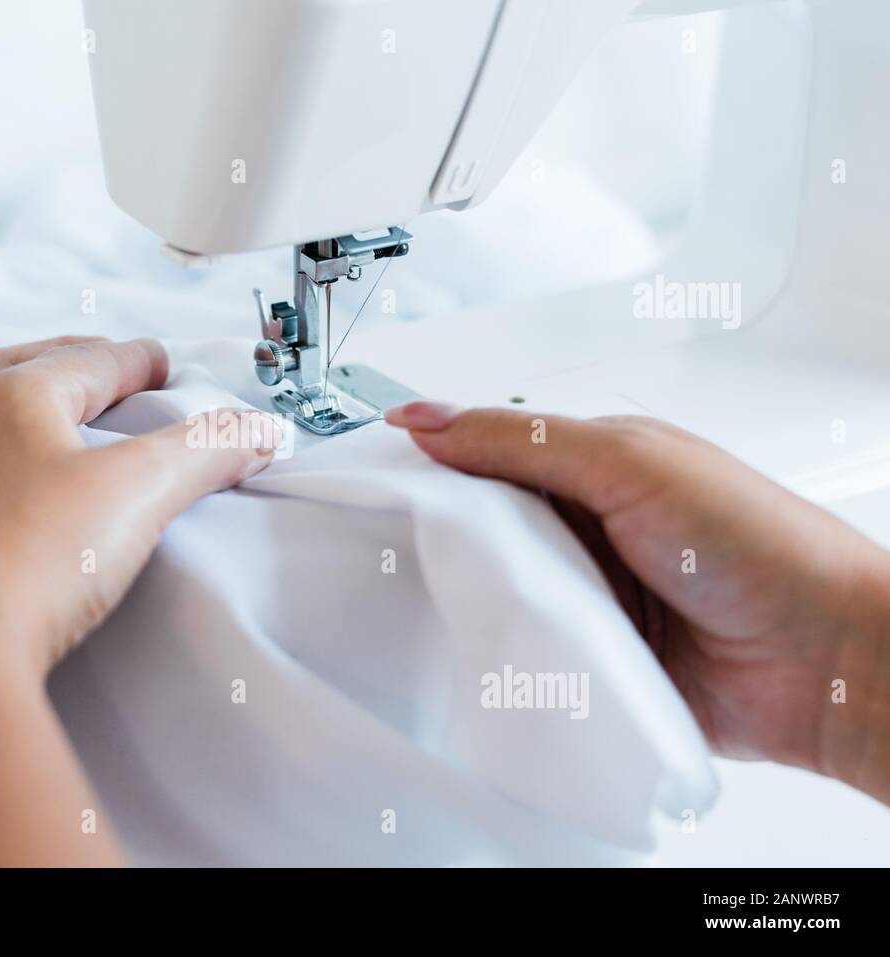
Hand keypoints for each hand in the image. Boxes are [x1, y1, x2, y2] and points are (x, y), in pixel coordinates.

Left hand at [0, 337, 280, 864]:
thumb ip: (205, 450)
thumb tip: (258, 430)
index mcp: (13, 398)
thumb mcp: (141, 489)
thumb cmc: (35, 555)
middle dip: (65, 362)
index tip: (164, 363)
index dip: (136, 361)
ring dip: (6, 401)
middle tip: (104, 368)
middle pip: (14, 370)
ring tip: (38, 409)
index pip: (89, 361)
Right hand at [387, 401, 889, 803]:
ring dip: (480, 600)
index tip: (376, 477)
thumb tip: (432, 419)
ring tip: (445, 600)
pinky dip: (507, 655)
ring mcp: (590, 597)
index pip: (489, 453)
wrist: (826, 659)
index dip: (433, 461)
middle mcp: (588, 531)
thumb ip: (526, 439)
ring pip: (498, 594)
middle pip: (484, 528)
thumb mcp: (630, 463)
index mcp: (594, 466)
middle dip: (446, 538)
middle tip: (400, 546)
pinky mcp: (593, 662)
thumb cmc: (759, 545)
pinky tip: (486, 652)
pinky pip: (526, 657)